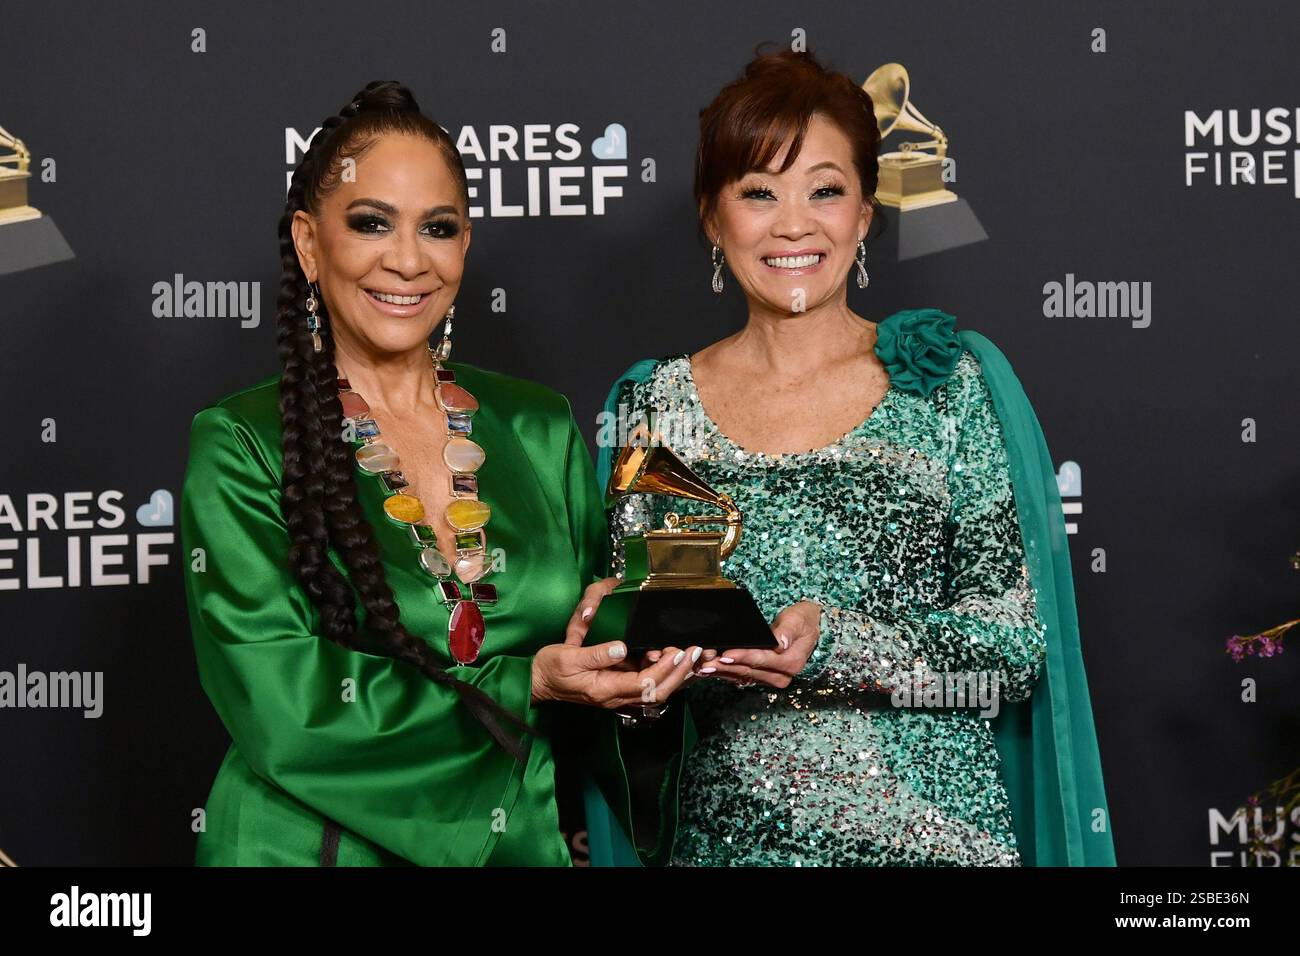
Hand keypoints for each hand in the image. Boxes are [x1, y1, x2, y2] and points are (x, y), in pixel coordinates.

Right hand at [530, 577, 702, 706]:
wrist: (538, 682)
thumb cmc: (550, 669)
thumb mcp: (568, 657)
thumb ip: (596, 654)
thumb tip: (621, 647)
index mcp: (606, 690)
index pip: (644, 684)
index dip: (665, 670)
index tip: (678, 652)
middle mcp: (616, 696)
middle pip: (658, 691)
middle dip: (679, 673)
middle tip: (696, 651)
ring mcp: (618, 693)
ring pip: (656, 689)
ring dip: (675, 674)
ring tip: (691, 653)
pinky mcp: (618, 686)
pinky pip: (647, 683)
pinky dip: (664, 672)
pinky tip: (672, 657)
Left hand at [705, 601, 821, 688]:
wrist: (807, 629)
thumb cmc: (802, 621)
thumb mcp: (799, 620)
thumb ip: (788, 631)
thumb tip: (780, 643)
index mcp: (791, 663)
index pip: (762, 659)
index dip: (743, 657)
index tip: (726, 654)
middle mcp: (781, 675)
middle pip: (749, 670)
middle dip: (726, 666)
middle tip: (706, 662)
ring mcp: (771, 678)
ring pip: (743, 676)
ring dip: (722, 672)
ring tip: (703, 667)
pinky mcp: (762, 677)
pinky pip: (742, 677)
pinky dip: (726, 674)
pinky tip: (711, 670)